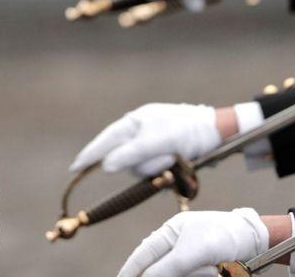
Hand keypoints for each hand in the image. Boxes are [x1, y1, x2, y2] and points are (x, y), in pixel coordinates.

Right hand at [70, 103, 220, 177]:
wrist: (220, 133)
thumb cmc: (189, 129)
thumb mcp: (161, 140)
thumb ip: (132, 152)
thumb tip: (106, 167)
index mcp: (134, 122)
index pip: (106, 140)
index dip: (90, 155)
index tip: (74, 168)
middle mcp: (139, 134)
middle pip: (125, 159)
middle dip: (144, 164)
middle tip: (166, 160)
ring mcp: (151, 146)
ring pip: (140, 169)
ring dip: (157, 168)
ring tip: (177, 159)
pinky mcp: (163, 158)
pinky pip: (154, 173)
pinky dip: (164, 173)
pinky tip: (177, 167)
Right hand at [118, 208, 268, 276]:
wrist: (260, 242)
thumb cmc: (225, 236)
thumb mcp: (194, 250)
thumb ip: (169, 266)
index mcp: (169, 234)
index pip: (143, 255)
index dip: (131, 269)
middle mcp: (178, 248)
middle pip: (164, 271)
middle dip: (183, 272)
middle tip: (205, 269)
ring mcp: (193, 262)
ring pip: (183, 276)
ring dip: (201, 275)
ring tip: (216, 268)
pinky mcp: (206, 271)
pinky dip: (209, 276)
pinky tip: (220, 270)